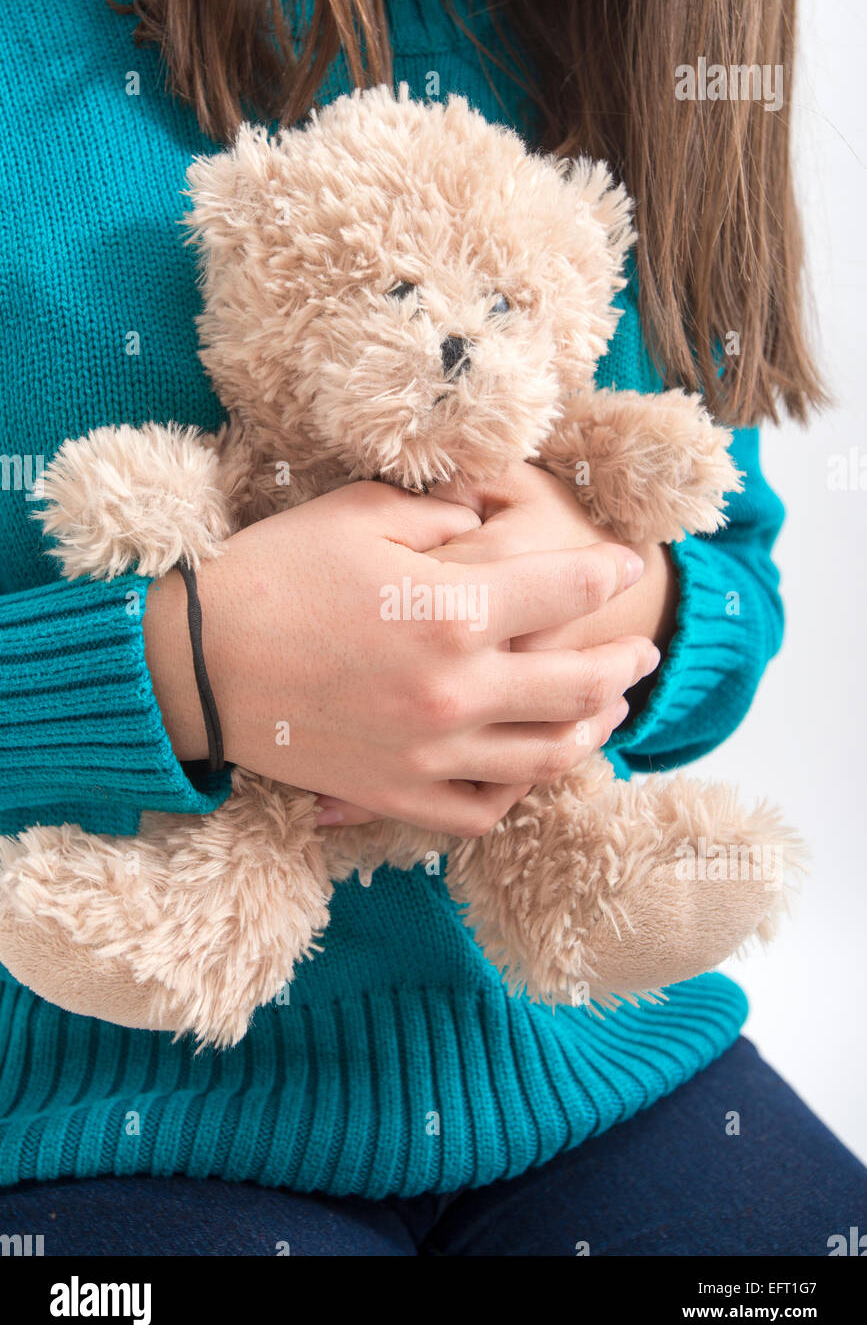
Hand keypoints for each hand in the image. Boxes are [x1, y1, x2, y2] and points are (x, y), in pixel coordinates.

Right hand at [143, 481, 655, 837]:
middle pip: (580, 686)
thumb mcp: (358, 514)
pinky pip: (483, 810)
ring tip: (608, 715)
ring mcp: (431, 753)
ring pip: (547, 758)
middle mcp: (458, 691)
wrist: (197, 664)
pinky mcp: (396, 794)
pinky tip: (530, 771)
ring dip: (592, 732)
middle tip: (643, 654)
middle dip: (625, 666)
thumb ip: (440, 514)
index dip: (608, 573)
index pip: (568, 591)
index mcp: (455, 611)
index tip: (626, 566)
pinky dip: (519, 793)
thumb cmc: (273, 576)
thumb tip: (486, 520)